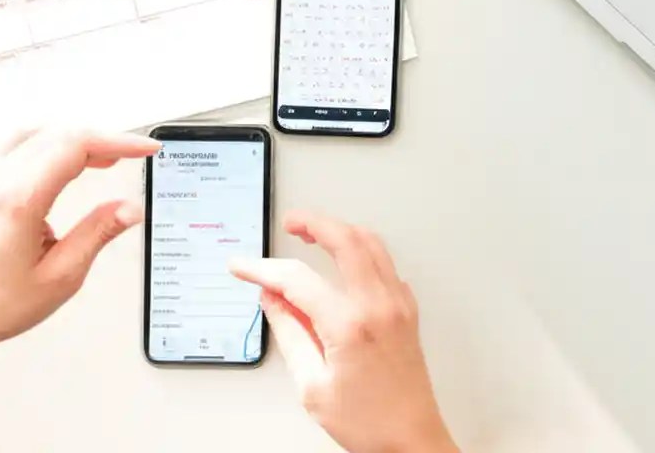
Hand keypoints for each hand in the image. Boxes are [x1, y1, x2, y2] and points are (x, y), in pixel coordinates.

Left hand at [0, 128, 158, 359]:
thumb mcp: (58, 278)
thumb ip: (96, 235)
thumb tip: (127, 210)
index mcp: (19, 198)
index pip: (77, 145)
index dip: (118, 142)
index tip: (144, 150)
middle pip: (57, 133)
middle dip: (100, 140)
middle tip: (128, 156)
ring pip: (33, 135)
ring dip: (71, 140)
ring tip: (97, 159)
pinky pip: (12, 148)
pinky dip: (45, 147)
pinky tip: (57, 167)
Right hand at [231, 212, 457, 452]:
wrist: (411, 441)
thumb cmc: (368, 423)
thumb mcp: (312, 385)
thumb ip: (291, 333)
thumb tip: (273, 300)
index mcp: (350, 325)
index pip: (296, 279)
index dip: (262, 268)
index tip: (243, 266)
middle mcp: (378, 306)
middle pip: (345, 240)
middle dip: (313, 223)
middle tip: (290, 223)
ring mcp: (398, 305)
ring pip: (371, 244)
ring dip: (341, 231)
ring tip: (315, 233)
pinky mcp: (407, 311)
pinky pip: (385, 266)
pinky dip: (363, 253)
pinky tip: (347, 263)